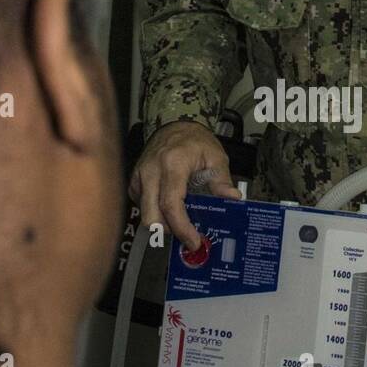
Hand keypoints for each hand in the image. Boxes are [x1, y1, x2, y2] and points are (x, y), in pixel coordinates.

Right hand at [128, 121, 240, 249]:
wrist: (174, 126)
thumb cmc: (195, 142)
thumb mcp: (216, 157)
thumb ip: (222, 181)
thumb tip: (232, 199)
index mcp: (172, 164)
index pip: (171, 204)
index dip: (181, 228)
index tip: (193, 241)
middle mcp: (151, 171)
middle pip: (151, 216)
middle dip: (169, 232)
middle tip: (187, 235)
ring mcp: (139, 177)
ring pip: (144, 214)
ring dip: (162, 224)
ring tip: (181, 221)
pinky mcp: (134, 182)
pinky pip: (141, 207)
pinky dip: (155, 213)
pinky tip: (170, 209)